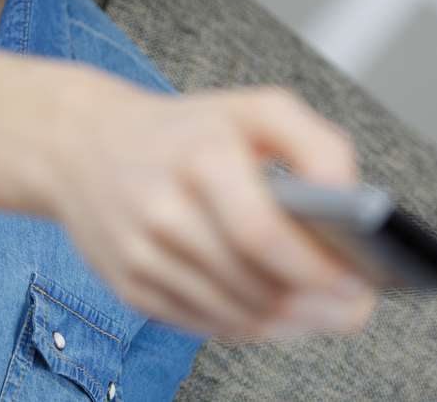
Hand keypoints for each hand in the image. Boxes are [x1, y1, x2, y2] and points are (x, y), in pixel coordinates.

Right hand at [46, 73, 379, 342]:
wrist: (78, 143)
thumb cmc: (180, 131)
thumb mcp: (252, 109)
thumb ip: (316, 143)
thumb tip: (354, 203)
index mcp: (198, 156)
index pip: (262, 233)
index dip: (316, 269)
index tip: (358, 282)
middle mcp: (162, 209)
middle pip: (256, 287)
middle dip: (317, 306)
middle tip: (352, 305)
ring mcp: (141, 255)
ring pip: (236, 317)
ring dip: (289, 322)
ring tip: (321, 309)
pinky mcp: (129, 288)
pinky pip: (205, 326)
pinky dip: (248, 325)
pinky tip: (271, 308)